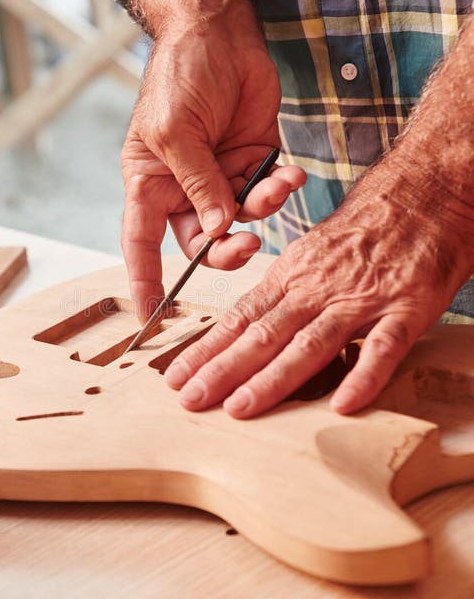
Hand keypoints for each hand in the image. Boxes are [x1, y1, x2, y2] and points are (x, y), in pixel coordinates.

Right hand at [122, 0, 305, 321]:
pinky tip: (290, 174)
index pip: (140, 243)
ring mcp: (220, 177)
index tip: (149, 318)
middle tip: (247, 247)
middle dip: (225, 251)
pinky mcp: (254, 163)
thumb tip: (218, 229)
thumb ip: (198, 184)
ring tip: (275, 185)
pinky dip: (281, 190)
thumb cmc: (180, 74)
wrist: (220, 30)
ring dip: (260, 212)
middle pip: (201, 242)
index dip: (144, 281)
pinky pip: (267, 194)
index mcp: (150, 183)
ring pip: (240, 222)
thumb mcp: (177, 132)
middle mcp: (184, 188)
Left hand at [164, 154, 473, 416]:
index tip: (175, 377)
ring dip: (273, 378)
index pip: (240, 317)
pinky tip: (343, 404)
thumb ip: (284, 293)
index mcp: (292, 276)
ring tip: (240, 407)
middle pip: (263, 333)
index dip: (207, 349)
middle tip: (190, 400)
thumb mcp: (312, 254)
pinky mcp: (407, 307)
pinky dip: (364, 374)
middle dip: (222, 369)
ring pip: (310, 343)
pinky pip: (384, 346)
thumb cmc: (366, 227)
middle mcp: (318, 288)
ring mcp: (361, 299)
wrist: (424, 190)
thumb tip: (249, 330)